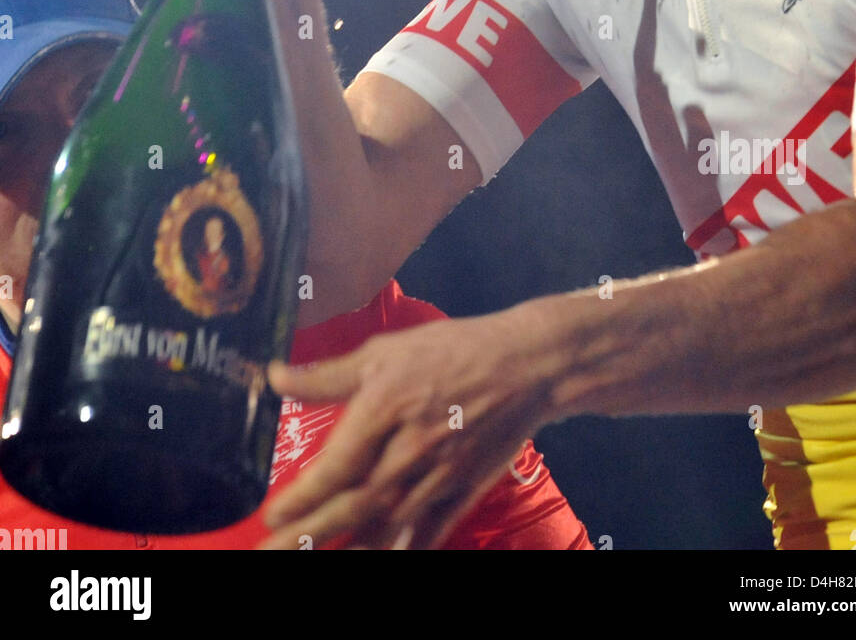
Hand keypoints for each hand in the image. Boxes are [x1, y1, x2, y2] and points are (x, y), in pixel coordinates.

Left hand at [260, 311, 552, 550]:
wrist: (525, 366)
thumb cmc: (452, 350)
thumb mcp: (386, 351)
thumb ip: (330, 375)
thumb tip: (275, 377)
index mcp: (385, 411)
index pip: (335, 467)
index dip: (301, 498)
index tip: (271, 516)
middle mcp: (408, 452)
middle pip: (351, 507)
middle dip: (307, 537)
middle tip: (270, 554)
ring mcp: (437, 478)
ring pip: (385, 528)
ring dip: (349, 551)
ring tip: (314, 566)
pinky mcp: (461, 492)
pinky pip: (427, 533)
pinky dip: (404, 549)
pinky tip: (382, 558)